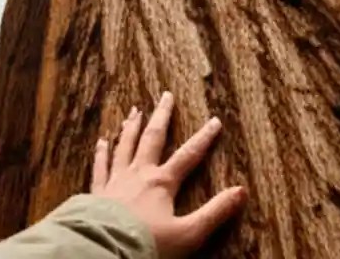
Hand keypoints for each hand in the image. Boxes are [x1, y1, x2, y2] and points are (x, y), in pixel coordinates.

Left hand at [90, 91, 247, 257]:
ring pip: (124, 146)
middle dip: (161, 117)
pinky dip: (102, 153)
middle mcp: (139, 175)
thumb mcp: (189, 232)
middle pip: (152, 139)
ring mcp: (116, 181)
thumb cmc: (148, 244)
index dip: (204, 138)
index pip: (188, 155)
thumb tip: (241, 191)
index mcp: (162, 183)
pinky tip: (102, 141)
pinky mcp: (97, 192)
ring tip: (135, 111)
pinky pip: (100, 167)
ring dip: (131, 128)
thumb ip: (215, 212)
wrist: (105, 250)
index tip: (215, 121)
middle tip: (166, 96)